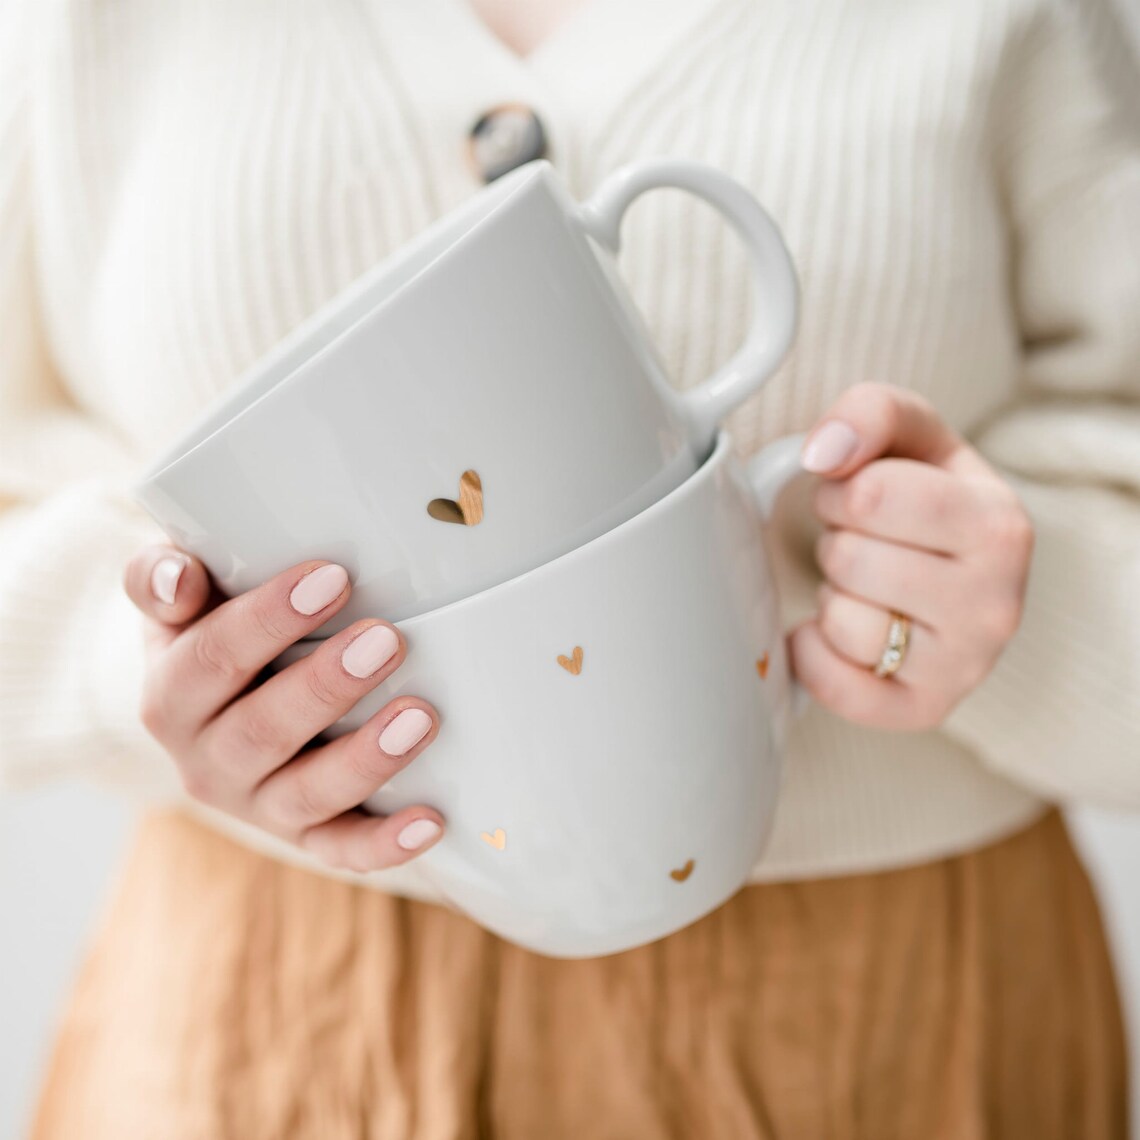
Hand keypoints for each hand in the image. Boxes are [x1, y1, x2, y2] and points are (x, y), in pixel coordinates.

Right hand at [122, 548, 444, 871]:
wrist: (220, 699)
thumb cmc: (211, 627)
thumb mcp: (176, 598)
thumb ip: (161, 577)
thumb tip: (182, 579)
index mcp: (171, 697)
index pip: (213, 659)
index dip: (269, 619)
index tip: (331, 577)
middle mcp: (206, 761)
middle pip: (261, 732)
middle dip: (326, 687)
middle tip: (385, 639)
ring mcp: (257, 806)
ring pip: (306, 795)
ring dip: (364, 760)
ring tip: (420, 715)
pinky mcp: (305, 835)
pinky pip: (341, 850)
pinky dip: (385, 843)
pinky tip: (431, 820)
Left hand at [788, 382, 1034, 730]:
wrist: (956, 570)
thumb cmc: (925, 496)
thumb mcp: (909, 434)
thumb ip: (869, 411)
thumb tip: (822, 452)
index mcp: (999, 524)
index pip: (872, 494)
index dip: (841, 489)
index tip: (858, 496)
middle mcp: (997, 603)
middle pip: (850, 558)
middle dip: (835, 541)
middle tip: (862, 542)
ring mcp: (965, 666)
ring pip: (841, 621)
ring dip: (831, 595)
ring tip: (865, 585)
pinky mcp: (925, 709)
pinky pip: (834, 686)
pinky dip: (814, 654)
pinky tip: (838, 632)